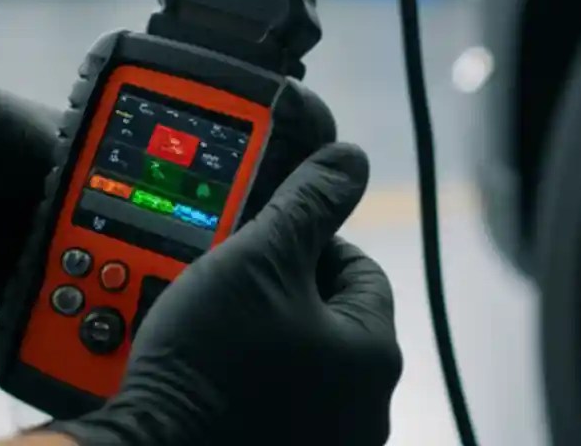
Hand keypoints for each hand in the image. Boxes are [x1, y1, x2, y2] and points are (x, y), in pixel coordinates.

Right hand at [52, 143, 401, 445]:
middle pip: (327, 317)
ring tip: (210, 321)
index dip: (309, 242)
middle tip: (229, 279)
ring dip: (258, 334)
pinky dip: (244, 378)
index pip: (359, 270)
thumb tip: (351, 162)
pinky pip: (271, 400)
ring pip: (297, 360)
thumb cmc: (210, 362)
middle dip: (278, 290)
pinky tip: (207, 367)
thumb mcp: (259, 258)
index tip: (262, 240)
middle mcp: (364, 406)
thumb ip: (308, 204)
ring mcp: (325, 439)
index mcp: (373, 353)